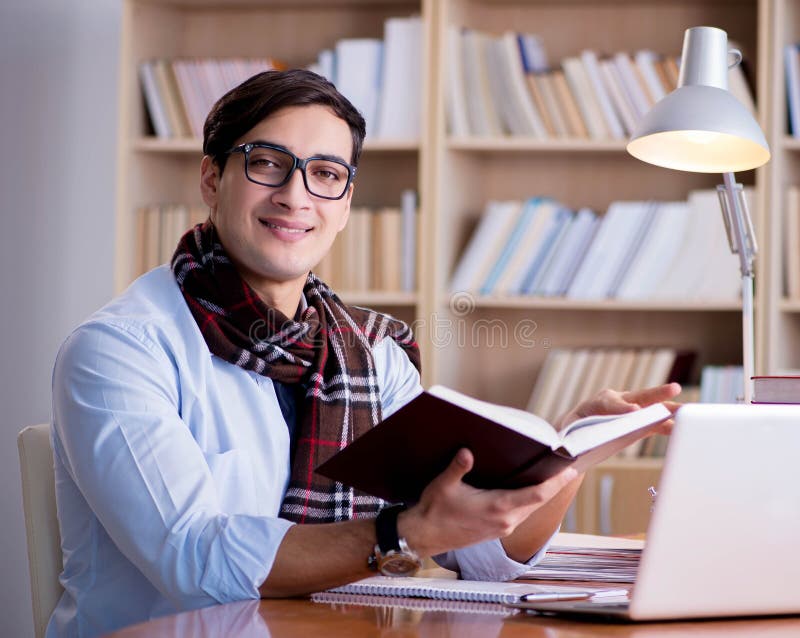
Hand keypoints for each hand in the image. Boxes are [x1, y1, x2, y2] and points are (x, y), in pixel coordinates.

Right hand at [398, 448, 577, 558]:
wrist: (425, 536)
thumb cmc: (434, 510)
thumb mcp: (444, 485)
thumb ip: (457, 468)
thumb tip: (467, 452)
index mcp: (497, 508)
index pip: (536, 495)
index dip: (555, 482)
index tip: (570, 470)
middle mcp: (505, 521)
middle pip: (539, 502)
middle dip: (554, 485)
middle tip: (568, 466)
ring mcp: (503, 528)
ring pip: (532, 509)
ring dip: (543, 494)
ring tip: (554, 476)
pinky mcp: (498, 530)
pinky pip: (522, 514)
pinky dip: (531, 501)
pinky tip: (530, 490)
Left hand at [556, 382, 681, 433]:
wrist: (576, 430)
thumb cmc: (571, 432)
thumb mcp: (567, 433)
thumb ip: (570, 437)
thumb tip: (565, 448)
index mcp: (596, 403)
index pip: (610, 403)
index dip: (622, 407)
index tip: (635, 411)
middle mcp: (617, 401)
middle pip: (638, 397)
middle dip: (657, 393)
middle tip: (675, 388)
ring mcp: (631, 408)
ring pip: (652, 407)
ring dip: (671, 409)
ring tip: (690, 410)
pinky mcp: (639, 420)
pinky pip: (655, 422)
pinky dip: (669, 425)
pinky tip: (683, 429)